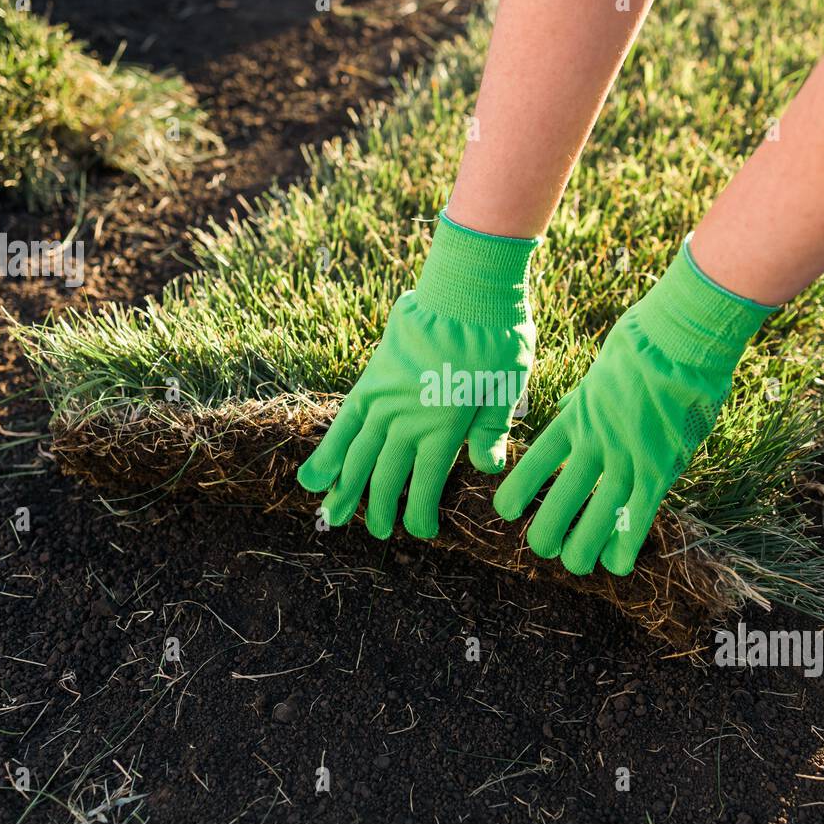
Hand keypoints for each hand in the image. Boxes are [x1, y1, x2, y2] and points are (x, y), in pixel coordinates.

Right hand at [298, 213, 537, 538]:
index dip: (419, 514)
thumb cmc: (497, 339)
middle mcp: (407, 421)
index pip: (424, 486)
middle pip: (385, 477)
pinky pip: (343, 423)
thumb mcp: (509, 388)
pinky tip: (314, 477)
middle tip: (378, 532)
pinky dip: (328, 452)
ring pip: (357, 456)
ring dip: (347, 489)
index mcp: (445, 429)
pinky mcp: (370, 381)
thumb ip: (492, 431)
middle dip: (380, 510)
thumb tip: (486, 470)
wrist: (465, 291)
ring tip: (338, 515)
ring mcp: (383, 401)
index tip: (421, 531)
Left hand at [493, 241, 773, 574]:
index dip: (517, 492)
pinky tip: (618, 566)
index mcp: (576, 417)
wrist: (682, 339)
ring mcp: (628, 458)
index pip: (534, 463)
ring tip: (575, 565)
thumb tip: (573, 406)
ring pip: (595, 518)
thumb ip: (585, 399)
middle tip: (544, 547)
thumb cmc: (644, 344)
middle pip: (559, 501)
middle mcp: (596, 443)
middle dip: (546, 531)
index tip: (506, 512)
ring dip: (582, 548)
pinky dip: (627, 544)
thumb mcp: (599, 370)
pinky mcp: (661, 468)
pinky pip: (640, 516)